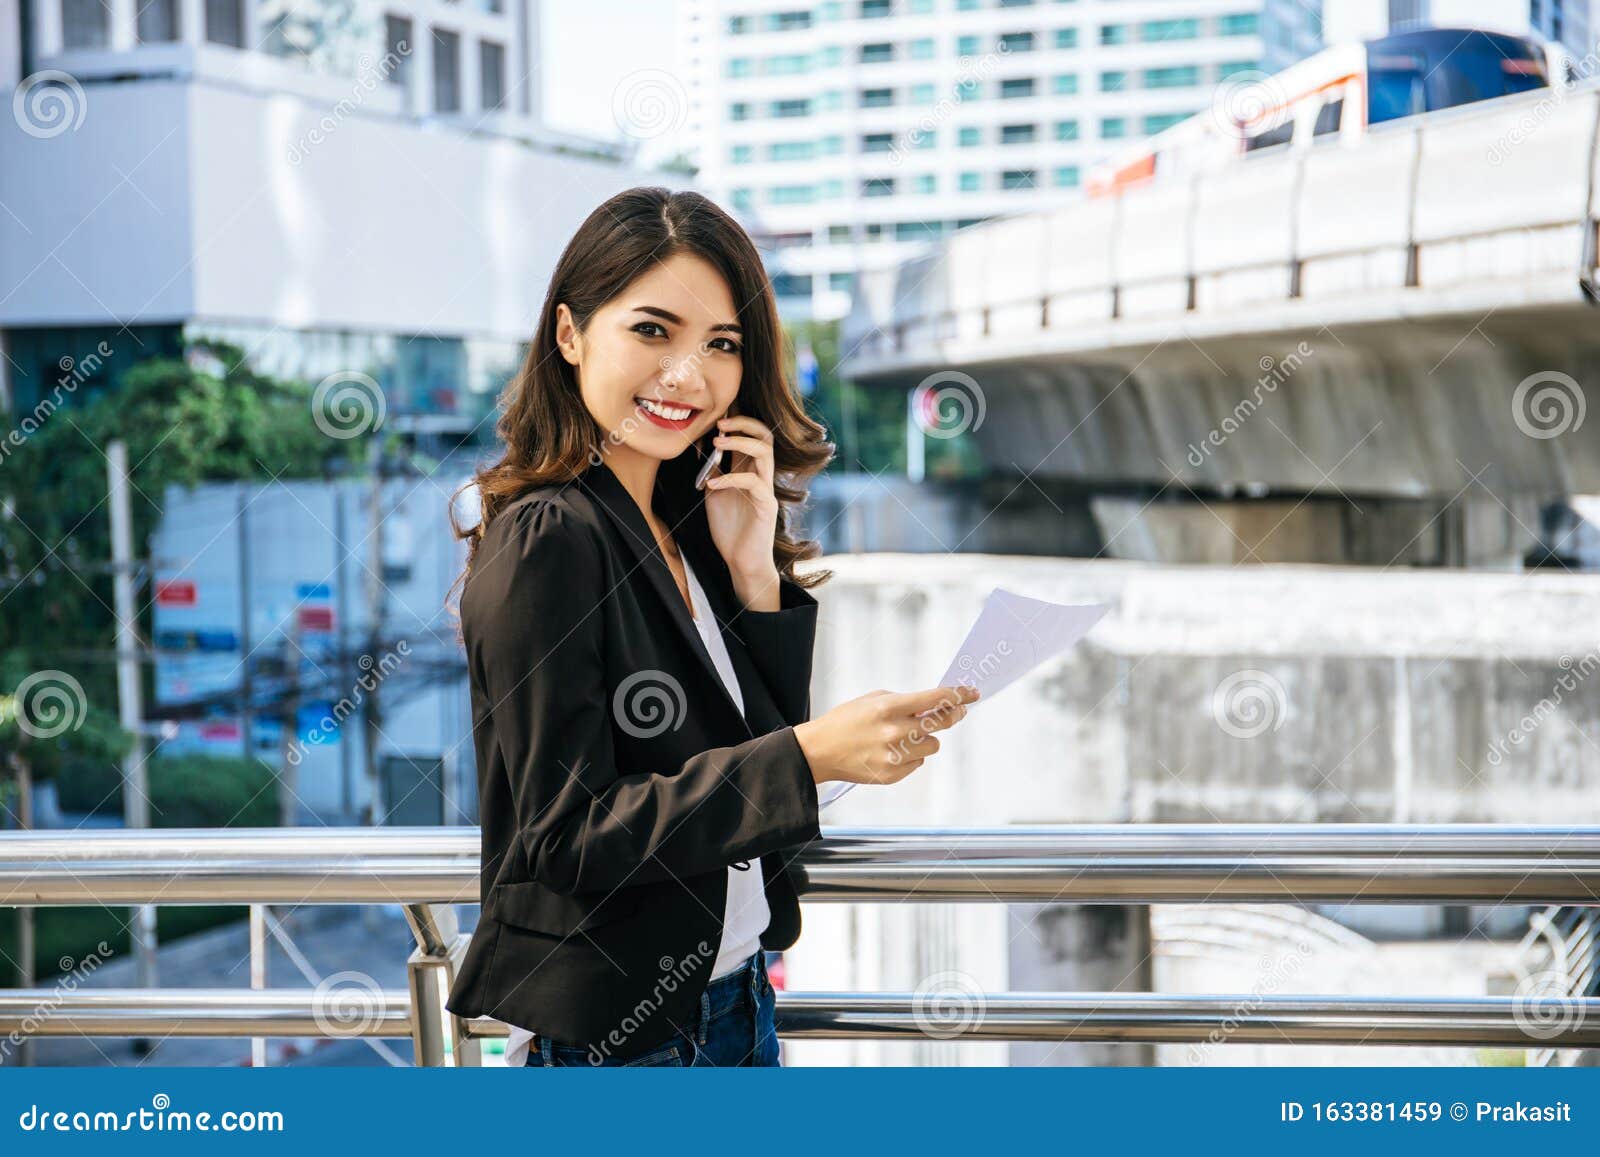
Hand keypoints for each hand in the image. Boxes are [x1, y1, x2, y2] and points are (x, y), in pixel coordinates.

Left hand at [703, 413, 780, 586]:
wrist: (741, 560)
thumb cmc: (729, 529)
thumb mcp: (714, 493)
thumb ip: (712, 471)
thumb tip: (701, 447)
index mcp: (749, 471)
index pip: (753, 436)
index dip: (739, 422)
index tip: (716, 419)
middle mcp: (761, 476)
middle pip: (766, 437)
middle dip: (744, 424)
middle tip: (721, 423)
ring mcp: (766, 490)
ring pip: (765, 453)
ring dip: (740, 442)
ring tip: (716, 442)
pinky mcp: (767, 506)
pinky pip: (753, 482)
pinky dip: (730, 478)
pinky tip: (711, 484)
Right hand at [792, 684, 980, 787]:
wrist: (820, 750)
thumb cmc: (847, 720)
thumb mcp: (874, 700)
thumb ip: (905, 702)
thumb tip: (935, 706)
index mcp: (890, 709)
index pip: (936, 699)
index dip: (959, 695)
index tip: (971, 693)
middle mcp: (895, 733)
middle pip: (943, 724)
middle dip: (954, 714)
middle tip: (958, 710)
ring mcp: (895, 756)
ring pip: (934, 745)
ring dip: (926, 738)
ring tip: (905, 735)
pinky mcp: (892, 774)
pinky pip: (918, 762)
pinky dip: (912, 755)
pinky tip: (892, 751)